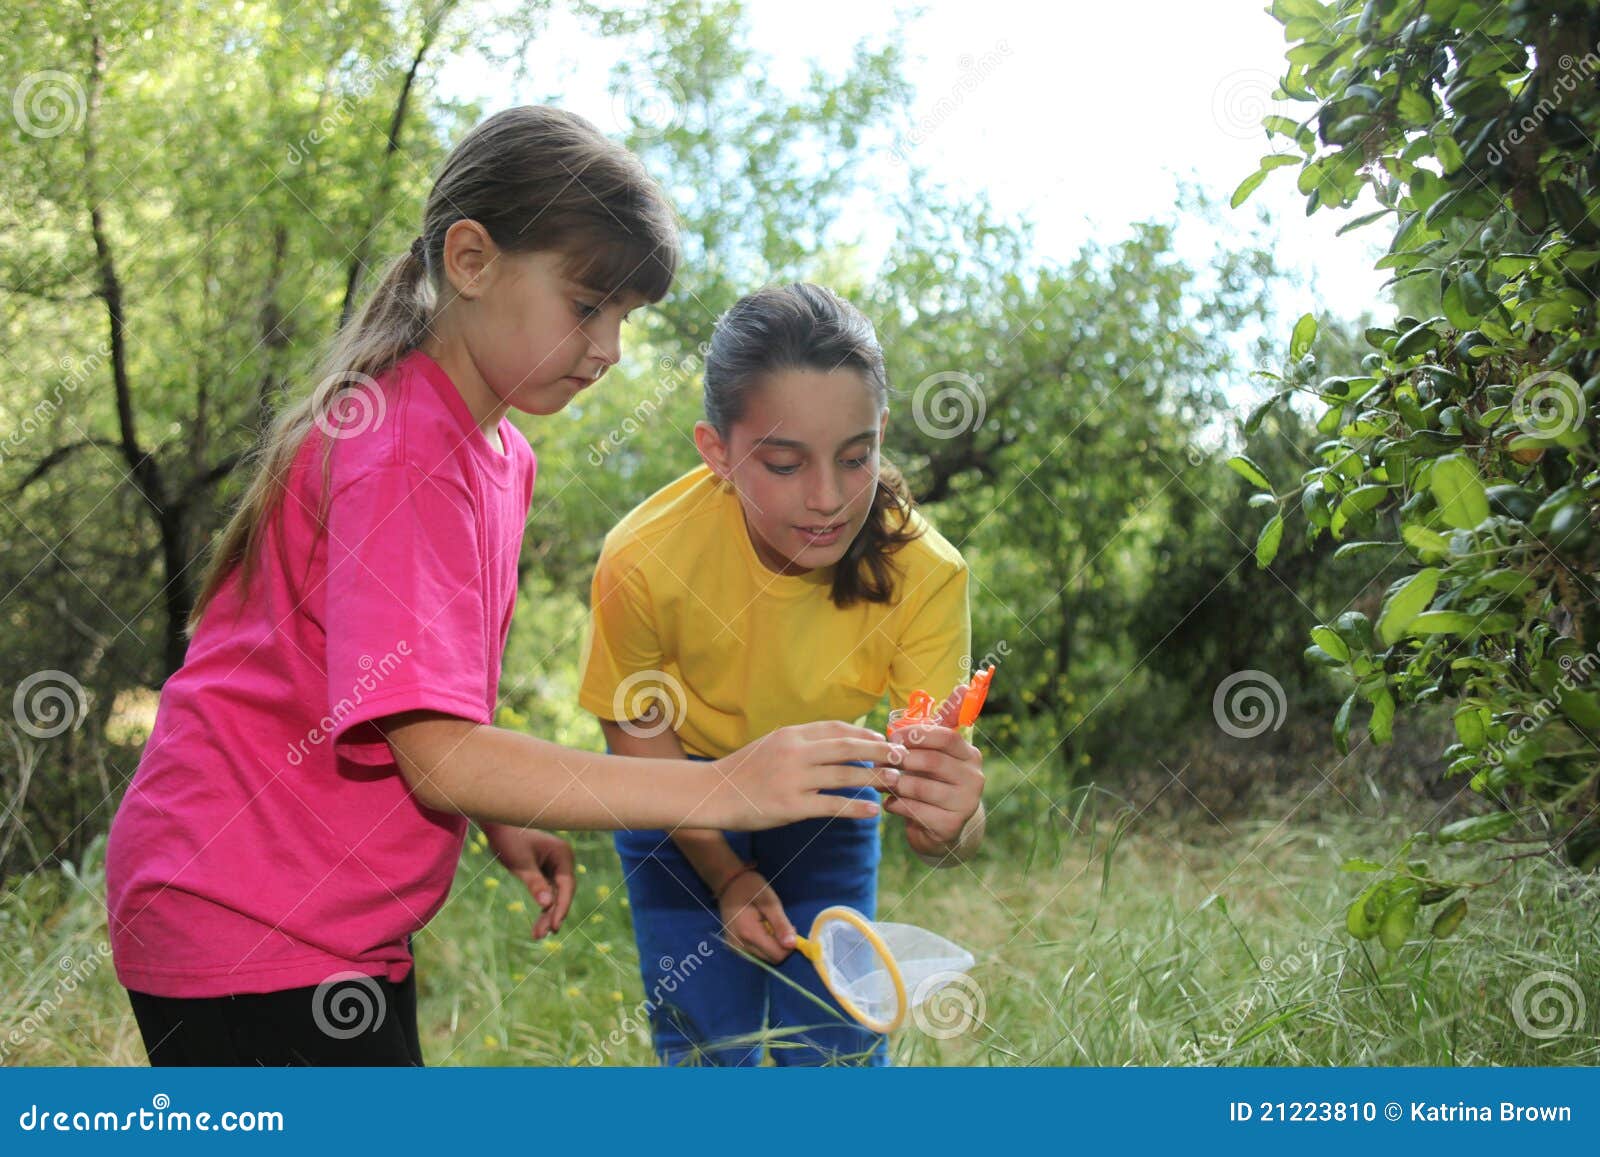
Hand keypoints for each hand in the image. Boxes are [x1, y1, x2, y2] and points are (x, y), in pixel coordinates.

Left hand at [481, 824, 576, 938]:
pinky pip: (547, 892)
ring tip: (537, 935)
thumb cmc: (509, 841)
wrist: (497, 827)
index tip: (554, 926)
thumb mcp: (520, 864)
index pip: (567, 886)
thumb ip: (535, 884)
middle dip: (552, 914)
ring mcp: (555, 866)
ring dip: (546, 914)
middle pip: (562, 893)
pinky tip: (537, 925)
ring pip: (555, 895)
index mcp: (563, 854)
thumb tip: (546, 904)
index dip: (561, 907)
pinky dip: (542, 906)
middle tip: (540, 935)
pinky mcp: (546, 871)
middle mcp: (563, 860)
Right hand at [712, 721, 901, 829]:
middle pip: (847, 748)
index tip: (884, 740)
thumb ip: (801, 742)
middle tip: (902, 756)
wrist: (711, 793)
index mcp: (791, 735)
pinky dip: (855, 808)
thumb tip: (836, 739)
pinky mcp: (790, 806)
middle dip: (879, 751)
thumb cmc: (743, 771)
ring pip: (844, 775)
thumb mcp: (771, 745)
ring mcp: (793, 779)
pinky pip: (831, 806)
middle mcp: (794, 752)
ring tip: (895, 781)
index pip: (836, 728)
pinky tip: (873, 812)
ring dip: (873, 778)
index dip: (864, 734)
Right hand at [717, 869, 795, 963]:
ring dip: (772, 945)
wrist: (728, 884)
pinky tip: (760, 930)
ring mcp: (735, 949)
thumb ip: (781, 924)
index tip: (789, 927)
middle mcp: (740, 947)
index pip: (777, 955)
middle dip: (781, 945)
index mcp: (749, 934)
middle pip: (771, 959)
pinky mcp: (733, 947)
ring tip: (768, 925)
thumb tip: (792, 945)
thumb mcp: (770, 902)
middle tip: (778, 924)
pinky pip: (755, 954)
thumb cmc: (750, 888)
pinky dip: (763, 945)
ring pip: (764, 958)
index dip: (788, 944)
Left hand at [883, 724, 983, 859]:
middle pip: (933, 761)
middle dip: (903, 759)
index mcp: (970, 756)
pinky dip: (896, 805)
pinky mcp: (951, 825)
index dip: (917, 734)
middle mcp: (974, 779)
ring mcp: (966, 804)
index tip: (893, 737)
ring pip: (921, 787)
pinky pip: (916, 810)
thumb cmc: (931, 786)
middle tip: (883, 761)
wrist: (942, 828)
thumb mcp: (930, 763)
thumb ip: (918, 748)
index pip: (947, 737)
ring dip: (896, 783)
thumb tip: (889, 741)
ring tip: (880, 782)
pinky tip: (889, 803)